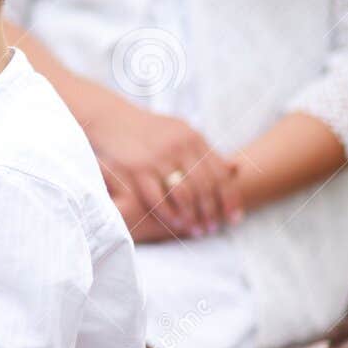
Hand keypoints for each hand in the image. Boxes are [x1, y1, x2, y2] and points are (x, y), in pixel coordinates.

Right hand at [84, 99, 241, 236]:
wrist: (111, 117)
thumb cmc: (149, 129)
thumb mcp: (180, 132)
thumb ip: (206, 151)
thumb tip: (236, 168)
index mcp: (193, 137)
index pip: (220, 174)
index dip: (230, 199)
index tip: (234, 219)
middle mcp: (178, 146)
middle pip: (204, 187)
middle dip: (211, 212)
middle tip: (213, 229)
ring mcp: (158, 157)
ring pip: (184, 194)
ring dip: (193, 216)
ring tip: (197, 230)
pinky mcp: (137, 168)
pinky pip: (158, 198)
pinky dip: (169, 214)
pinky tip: (175, 223)